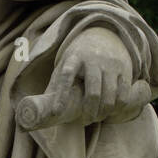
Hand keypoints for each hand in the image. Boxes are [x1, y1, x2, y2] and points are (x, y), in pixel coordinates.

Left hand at [18, 27, 150, 129]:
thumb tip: (32, 116)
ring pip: (110, 96)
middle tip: (85, 121)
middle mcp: (93, 59)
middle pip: (93, 92)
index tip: (56, 113)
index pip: (65, 76)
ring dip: (104, 112)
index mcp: (72, 58)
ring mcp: (111, 64)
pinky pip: (124, 94)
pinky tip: (112, 111)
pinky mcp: (125, 68)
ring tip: (97, 118)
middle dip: (90, 112)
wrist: (101, 35)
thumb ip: (53, 86)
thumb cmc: (76, 59)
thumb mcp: (63, 66)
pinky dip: (119, 107)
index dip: (60, 95)